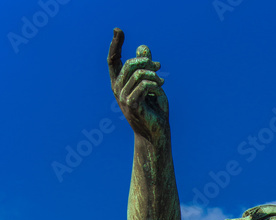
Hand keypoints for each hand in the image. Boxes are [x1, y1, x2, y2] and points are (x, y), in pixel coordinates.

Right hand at [108, 28, 167, 142]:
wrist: (156, 132)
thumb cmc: (154, 109)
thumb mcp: (151, 84)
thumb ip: (146, 67)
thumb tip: (143, 48)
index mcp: (120, 83)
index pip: (113, 60)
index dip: (115, 45)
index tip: (118, 30)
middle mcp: (117, 89)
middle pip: (129, 65)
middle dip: (146, 62)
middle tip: (159, 66)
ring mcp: (123, 98)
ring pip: (138, 75)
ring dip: (153, 74)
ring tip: (161, 81)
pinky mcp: (131, 105)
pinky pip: (143, 85)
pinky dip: (154, 84)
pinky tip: (160, 88)